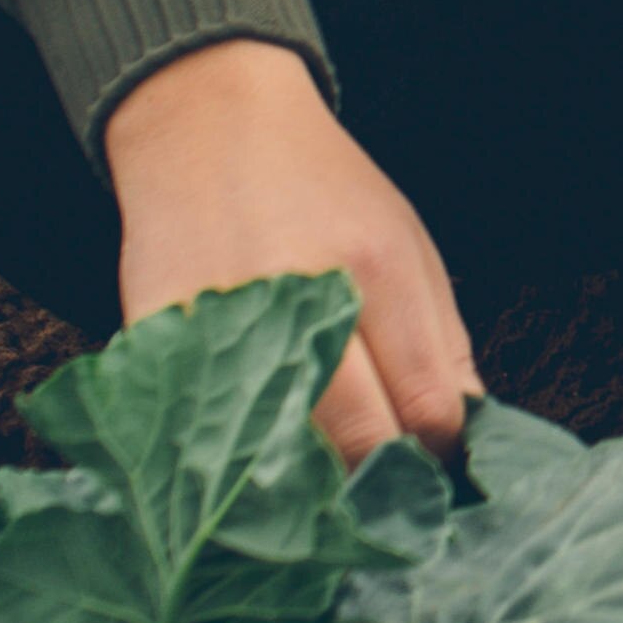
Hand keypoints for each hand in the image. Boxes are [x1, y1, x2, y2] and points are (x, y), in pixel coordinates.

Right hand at [98, 37, 477, 464]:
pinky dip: (231, 463)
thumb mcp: (406, 245)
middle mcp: (304, 294)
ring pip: (283, 458)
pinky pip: (204, 436)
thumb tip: (463, 440)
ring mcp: (226, 320)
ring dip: (309, 489)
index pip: (429, 406)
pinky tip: (250, 460)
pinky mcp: (159, 340)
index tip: (433, 465)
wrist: (207, 124)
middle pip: (360, 442)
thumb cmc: (321, 194)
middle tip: (380, 499)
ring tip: (320, 491)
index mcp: (378, 270)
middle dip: (381, 485)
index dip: (440, 453)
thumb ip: (440, 344)